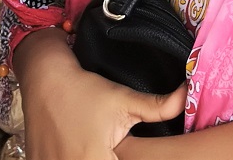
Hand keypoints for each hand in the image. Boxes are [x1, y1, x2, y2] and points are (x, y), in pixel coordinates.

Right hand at [16, 30, 186, 159]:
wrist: (45, 79)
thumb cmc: (85, 89)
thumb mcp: (124, 99)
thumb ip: (158, 107)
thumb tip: (187, 97)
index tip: (129, 151)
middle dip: (112, 158)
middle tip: (115, 147)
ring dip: (93, 159)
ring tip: (100, 146)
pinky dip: (74, 157)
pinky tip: (80, 148)